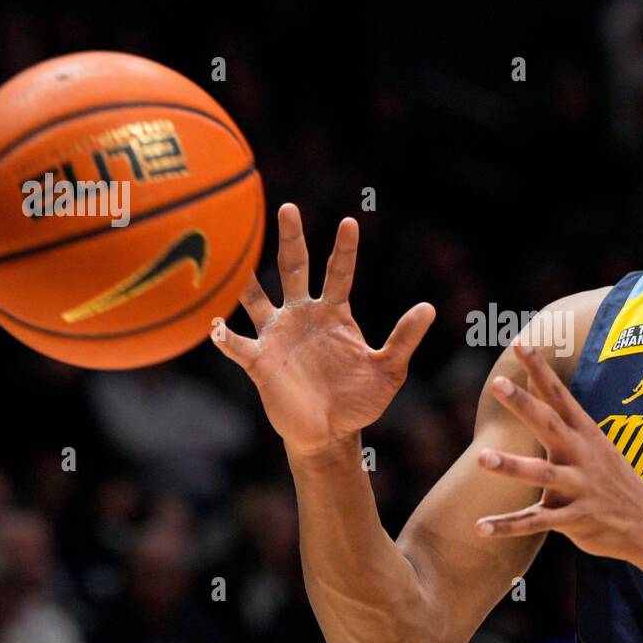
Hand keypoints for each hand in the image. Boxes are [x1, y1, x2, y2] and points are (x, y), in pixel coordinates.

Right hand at [213, 203, 435, 458]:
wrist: (330, 434)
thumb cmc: (359, 401)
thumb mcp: (388, 370)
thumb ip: (403, 339)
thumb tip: (428, 308)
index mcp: (334, 314)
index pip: (338, 273)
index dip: (344, 249)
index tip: (350, 222)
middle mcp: (302, 316)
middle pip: (293, 268)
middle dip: (291, 239)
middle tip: (287, 207)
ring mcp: (277, 336)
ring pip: (255, 298)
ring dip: (245, 278)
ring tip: (232, 252)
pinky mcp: (259, 361)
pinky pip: (236, 345)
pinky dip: (223, 336)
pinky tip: (214, 325)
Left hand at [473, 343, 642, 559]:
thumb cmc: (608, 474)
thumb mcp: (590, 440)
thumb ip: (558, 413)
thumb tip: (532, 379)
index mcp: (583, 432)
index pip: (558, 394)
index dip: (540, 369)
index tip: (520, 343)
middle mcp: (581, 455)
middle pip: (550, 425)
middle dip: (524, 404)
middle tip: (497, 383)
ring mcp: (579, 487)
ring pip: (543, 474)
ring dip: (512, 466)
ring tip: (481, 458)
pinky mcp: (574, 519)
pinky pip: (536, 522)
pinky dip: (508, 526)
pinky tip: (480, 527)